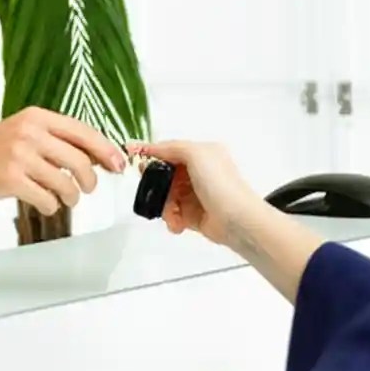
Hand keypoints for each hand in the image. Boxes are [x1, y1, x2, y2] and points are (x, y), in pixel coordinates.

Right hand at [0, 107, 126, 215]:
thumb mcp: (25, 131)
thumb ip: (57, 139)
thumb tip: (98, 157)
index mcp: (37, 117)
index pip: (83, 132)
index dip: (106, 150)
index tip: (118, 165)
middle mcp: (30, 133)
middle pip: (80, 160)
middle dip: (90, 180)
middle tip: (87, 189)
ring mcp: (20, 156)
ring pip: (66, 183)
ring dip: (71, 197)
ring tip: (65, 199)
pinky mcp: (11, 180)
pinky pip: (47, 199)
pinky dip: (51, 206)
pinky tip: (45, 204)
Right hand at [126, 140, 261, 244]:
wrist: (237, 220)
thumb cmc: (221, 185)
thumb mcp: (196, 154)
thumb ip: (171, 147)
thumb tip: (151, 147)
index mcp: (202, 154)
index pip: (170, 151)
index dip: (151, 154)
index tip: (132, 155)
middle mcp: (199, 173)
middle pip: (164, 175)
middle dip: (157, 185)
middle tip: (152, 190)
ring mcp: (196, 194)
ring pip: (166, 196)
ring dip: (164, 206)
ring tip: (172, 213)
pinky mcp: (193, 214)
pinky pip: (172, 214)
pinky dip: (171, 219)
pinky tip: (177, 223)